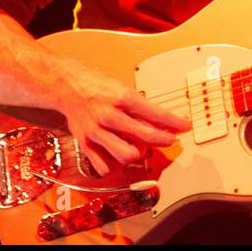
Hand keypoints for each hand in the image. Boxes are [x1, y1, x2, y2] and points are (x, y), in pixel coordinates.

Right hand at [55, 61, 191, 175]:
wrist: (67, 86)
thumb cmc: (96, 85)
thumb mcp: (121, 87)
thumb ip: (138, 106)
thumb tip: (160, 120)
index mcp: (121, 97)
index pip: (156, 113)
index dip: (174, 122)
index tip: (184, 126)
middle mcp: (110, 114)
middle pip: (145, 135)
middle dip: (163, 139)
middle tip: (170, 139)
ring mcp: (97, 130)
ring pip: (126, 154)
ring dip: (138, 155)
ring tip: (141, 149)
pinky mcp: (86, 142)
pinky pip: (104, 165)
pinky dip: (114, 165)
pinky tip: (118, 156)